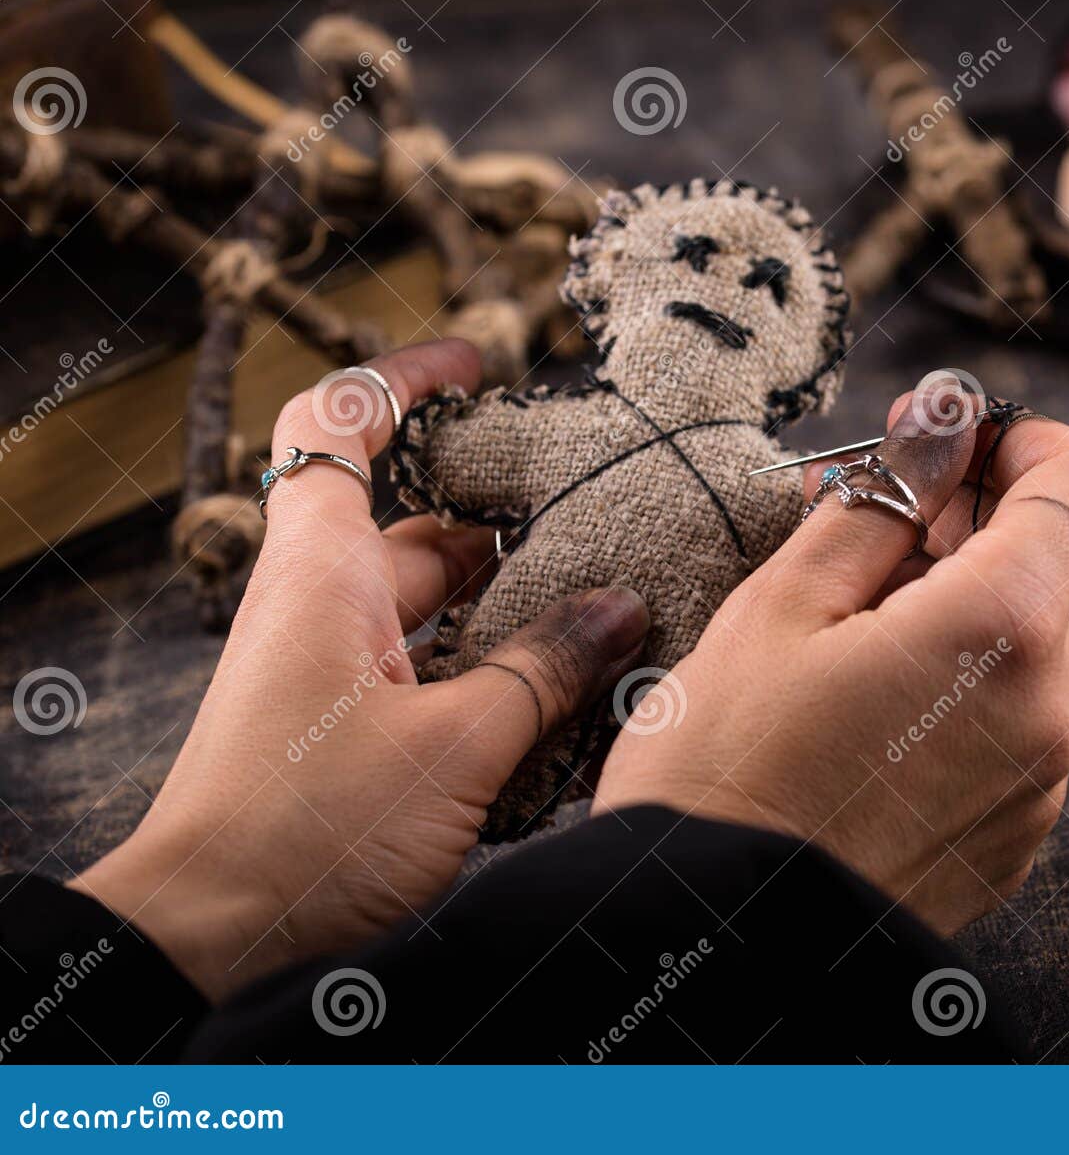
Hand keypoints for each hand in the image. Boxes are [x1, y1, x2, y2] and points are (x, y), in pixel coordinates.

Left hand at [71, 340, 650, 1001]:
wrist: (208, 944)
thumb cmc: (304, 834)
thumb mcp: (454, 746)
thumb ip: (545, 670)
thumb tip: (621, 609)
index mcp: (323, 575)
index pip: (335, 426)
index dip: (401, 381)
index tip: (477, 364)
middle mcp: (323, 610)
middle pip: (418, 529)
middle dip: (508, 522)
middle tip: (601, 519)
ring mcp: (334, 675)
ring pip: (435, 611)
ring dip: (511, 609)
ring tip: (608, 613)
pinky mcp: (348, 734)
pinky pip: (431, 676)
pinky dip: (492, 674)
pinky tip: (565, 699)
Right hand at [596, 383, 1068, 933]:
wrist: (715, 948)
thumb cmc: (725, 769)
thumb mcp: (782, 606)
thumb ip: (881, 503)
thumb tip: (942, 424)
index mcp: (1002, 631)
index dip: (1028, 441)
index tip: (963, 443)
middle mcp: (1051, 710)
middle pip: (1056, 569)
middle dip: (978, 530)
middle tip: (873, 535)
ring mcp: (1042, 785)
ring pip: (1038, 651)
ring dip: (973, 613)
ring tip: (860, 634)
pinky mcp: (1016, 839)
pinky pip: (1022, 729)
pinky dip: (972, 692)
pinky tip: (878, 710)